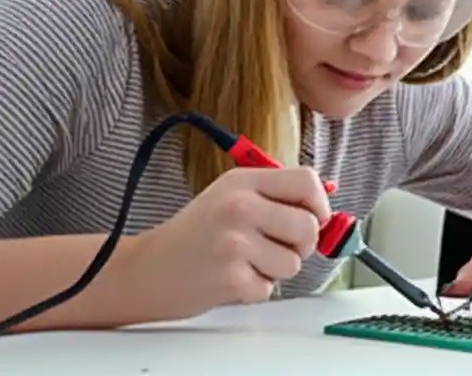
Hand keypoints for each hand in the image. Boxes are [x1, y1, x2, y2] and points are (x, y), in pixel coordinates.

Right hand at [121, 166, 331, 320]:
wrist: (148, 269)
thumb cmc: (194, 234)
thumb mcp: (230, 196)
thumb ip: (274, 197)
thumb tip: (324, 207)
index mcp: (243, 181)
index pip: (306, 181)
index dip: (320, 204)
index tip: (316, 218)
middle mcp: (239, 206)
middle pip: (308, 225)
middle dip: (302, 244)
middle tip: (278, 247)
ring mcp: (234, 242)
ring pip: (293, 262)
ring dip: (275, 270)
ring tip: (246, 262)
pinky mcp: (230, 277)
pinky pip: (269, 288)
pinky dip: (255, 290)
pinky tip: (231, 278)